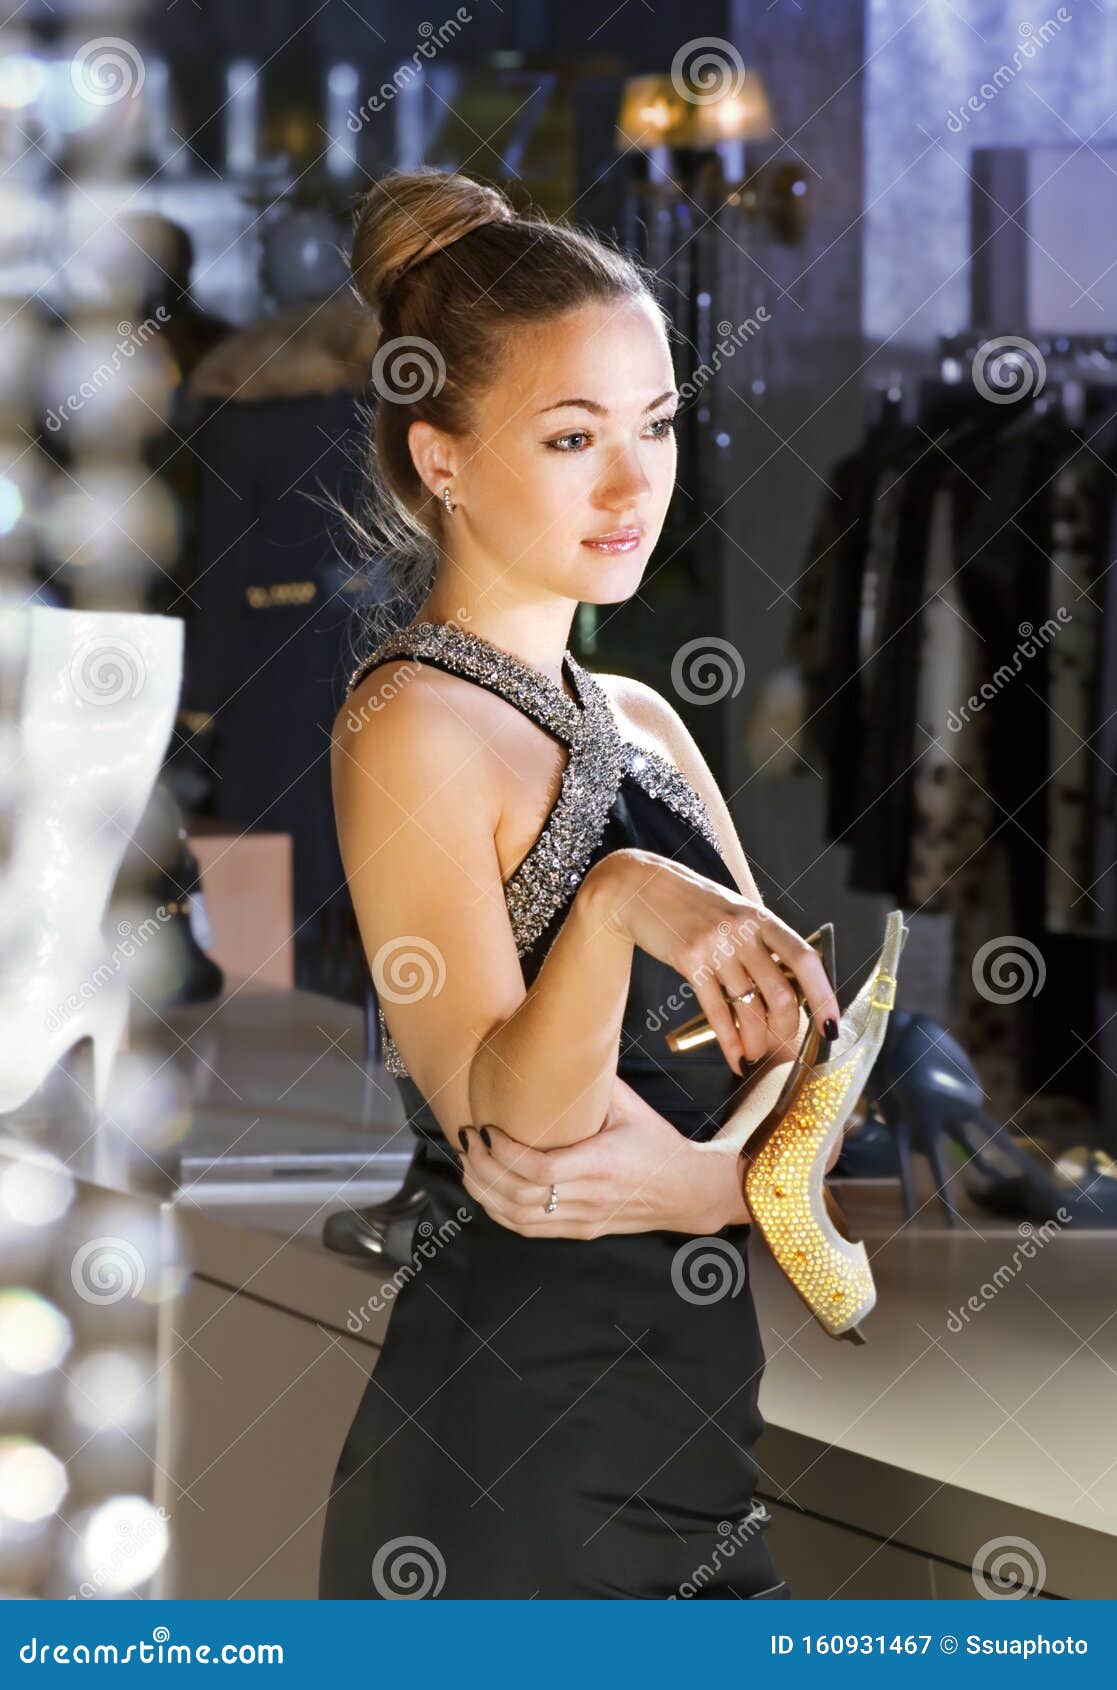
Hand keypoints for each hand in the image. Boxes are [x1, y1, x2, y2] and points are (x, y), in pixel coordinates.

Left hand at [457, 1076, 745, 1238]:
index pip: (540, 1170)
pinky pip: (530, 1230)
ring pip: (519, 1219)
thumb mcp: (631, 1107)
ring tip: (468, 1164)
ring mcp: (584, 1219)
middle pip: (520, 1196)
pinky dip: (500, 1212)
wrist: (688, 1190)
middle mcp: (590, 1197)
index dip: (503, 1153)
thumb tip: (563, 1040)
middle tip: (466, 1141)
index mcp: (601, 1164)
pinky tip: (485, 1190)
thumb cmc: (656, 1141)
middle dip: (483, 1169)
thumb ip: (596, 1082)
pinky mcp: (581, 1231)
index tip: (486, 1128)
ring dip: (485, 1193)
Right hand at [585, 849, 839, 1074]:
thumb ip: (761, 943)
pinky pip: (715, 1012)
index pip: (805, 960)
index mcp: (761, 918)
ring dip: (756, 1040)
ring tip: (755, 1053)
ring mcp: (715, 946)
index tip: (832, 1025)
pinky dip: (729, 1042)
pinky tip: (734, 1058)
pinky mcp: (689, 961)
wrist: (642, 888)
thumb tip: (787, 990)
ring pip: (748, 1008)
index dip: (823, 996)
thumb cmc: (693, 904)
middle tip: (780, 1044)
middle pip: (780, 993)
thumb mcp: (735, 913)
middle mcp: (742, 931)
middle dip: (785, 1028)